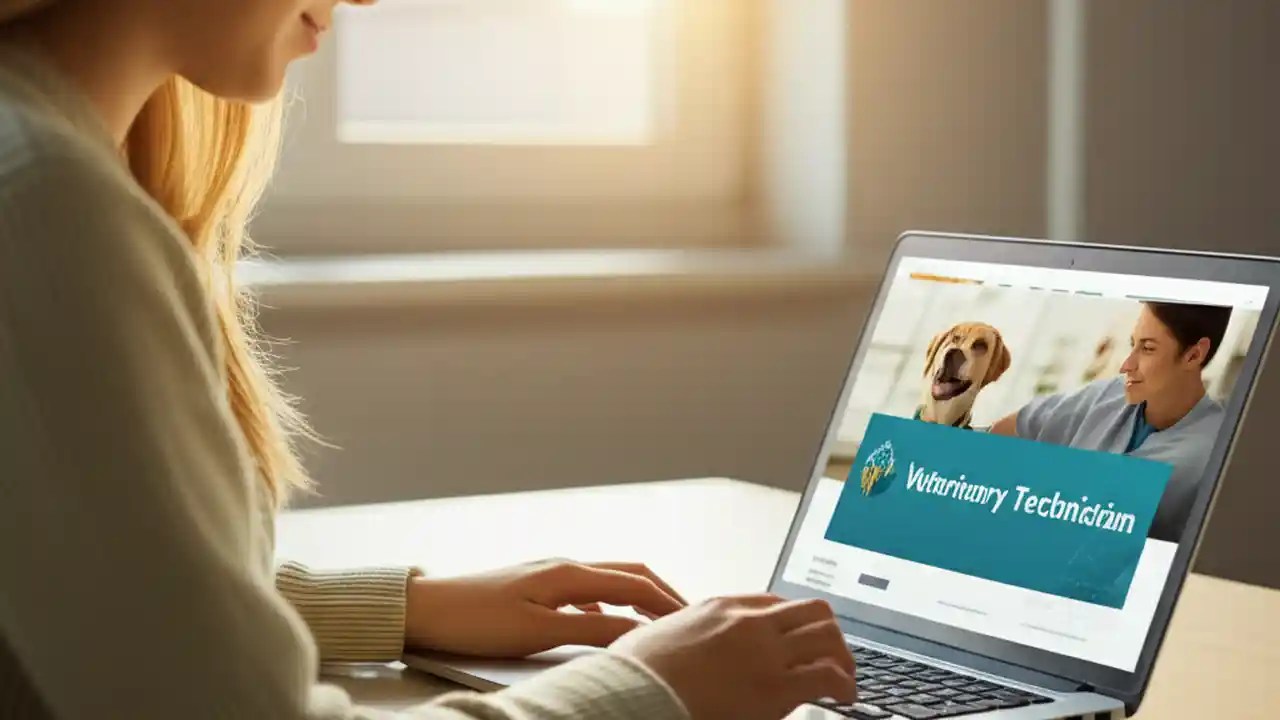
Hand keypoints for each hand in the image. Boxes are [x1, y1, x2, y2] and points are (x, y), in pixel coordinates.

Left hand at [404, 558, 685, 657]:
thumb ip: (591, 631)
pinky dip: (612, 606)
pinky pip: (588, 592)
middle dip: (664, 594)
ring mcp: (550, 573)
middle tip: (690, 616)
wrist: (426, 607)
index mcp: (570, 574)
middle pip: (630, 573)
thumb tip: (636, 633)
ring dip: (639, 598)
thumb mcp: (538, 632)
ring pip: (610, 581)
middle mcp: (565, 566)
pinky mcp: (536, 586)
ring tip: (659, 622)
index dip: (671, 604)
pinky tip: (607, 626)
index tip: (697, 621)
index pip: (637, 585)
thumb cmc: (476, 620)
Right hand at [610, 594, 856, 719]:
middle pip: (810, 610)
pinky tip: (843, 697)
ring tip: (845, 678)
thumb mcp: (658, 636)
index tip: (798, 638)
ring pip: (827, 635)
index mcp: (720, 607)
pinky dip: (844, 685)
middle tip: (832, 656)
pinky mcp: (775, 686)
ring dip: (842, 656)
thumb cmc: (636, 674)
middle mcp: (748, 621)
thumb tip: (679, 645)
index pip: (774, 603)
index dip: (793, 623)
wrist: (633, 694)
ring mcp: (765, 650)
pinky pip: (827, 675)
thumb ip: (682, 634)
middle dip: (827, 633)